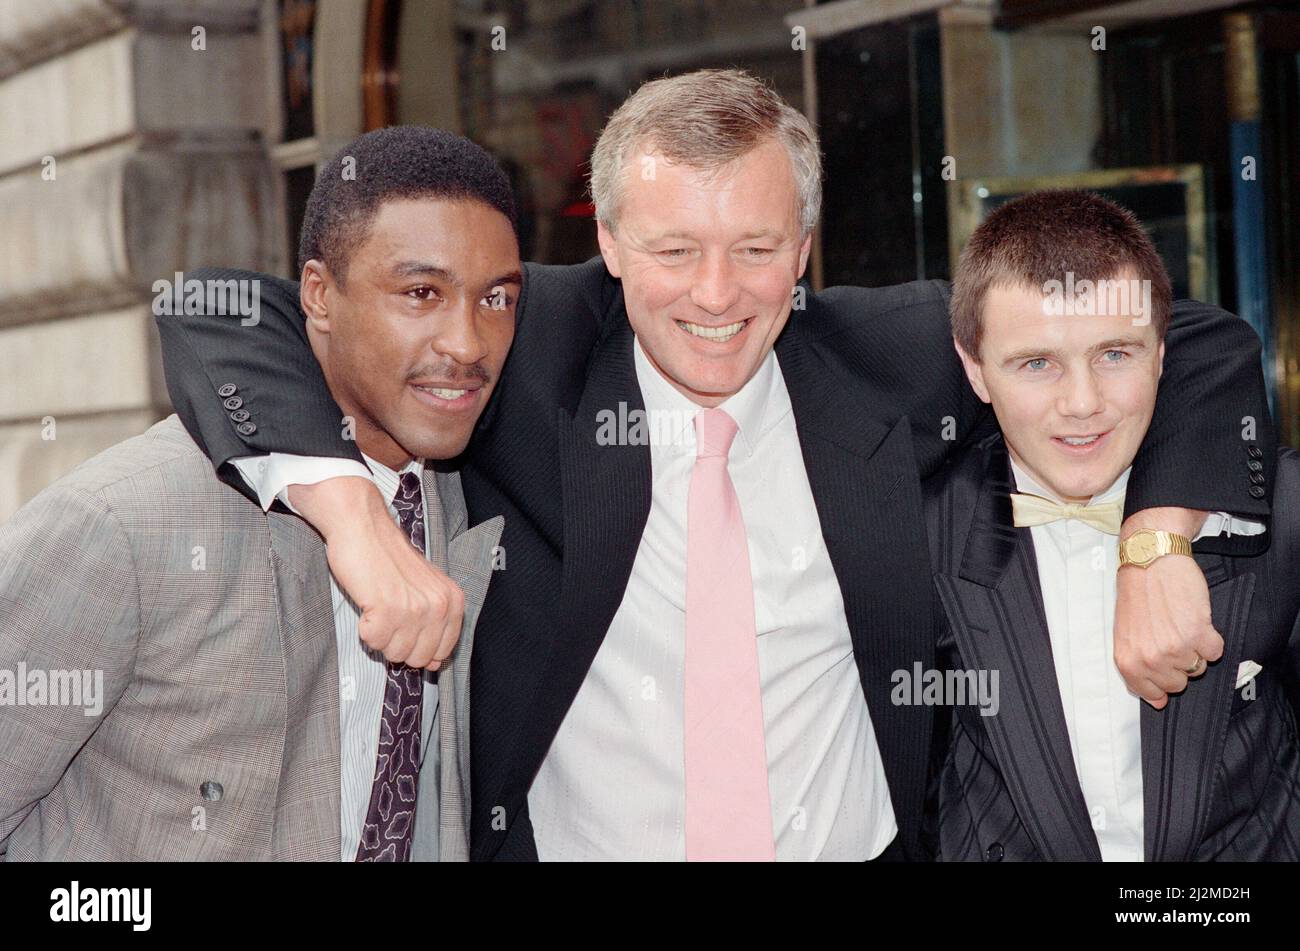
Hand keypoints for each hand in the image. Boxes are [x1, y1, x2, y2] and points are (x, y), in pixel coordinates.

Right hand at [288, 477, 463, 669]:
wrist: (362, 528)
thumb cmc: (389, 558)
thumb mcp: (425, 588)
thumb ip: (436, 624)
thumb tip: (436, 664)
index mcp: (453, 601)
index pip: (442, 652)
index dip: (419, 646)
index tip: (405, 624)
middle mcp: (439, 606)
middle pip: (419, 658)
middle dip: (398, 643)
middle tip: (389, 613)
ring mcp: (414, 609)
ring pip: (395, 653)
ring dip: (381, 634)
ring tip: (379, 604)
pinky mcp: (387, 609)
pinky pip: (373, 642)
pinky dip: (365, 628)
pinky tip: (369, 603)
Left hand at [1114, 508, 1221, 708]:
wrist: (1150, 560)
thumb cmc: (1137, 594)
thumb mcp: (1125, 635)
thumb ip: (1137, 668)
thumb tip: (1156, 700)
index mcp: (1128, 661)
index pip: (1153, 694)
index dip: (1162, 679)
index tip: (1162, 664)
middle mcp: (1150, 659)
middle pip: (1179, 683)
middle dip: (1178, 662)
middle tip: (1169, 635)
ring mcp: (1174, 648)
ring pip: (1199, 667)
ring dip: (1195, 648)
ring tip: (1179, 623)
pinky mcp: (1198, 633)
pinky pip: (1216, 652)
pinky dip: (1211, 637)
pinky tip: (1193, 619)